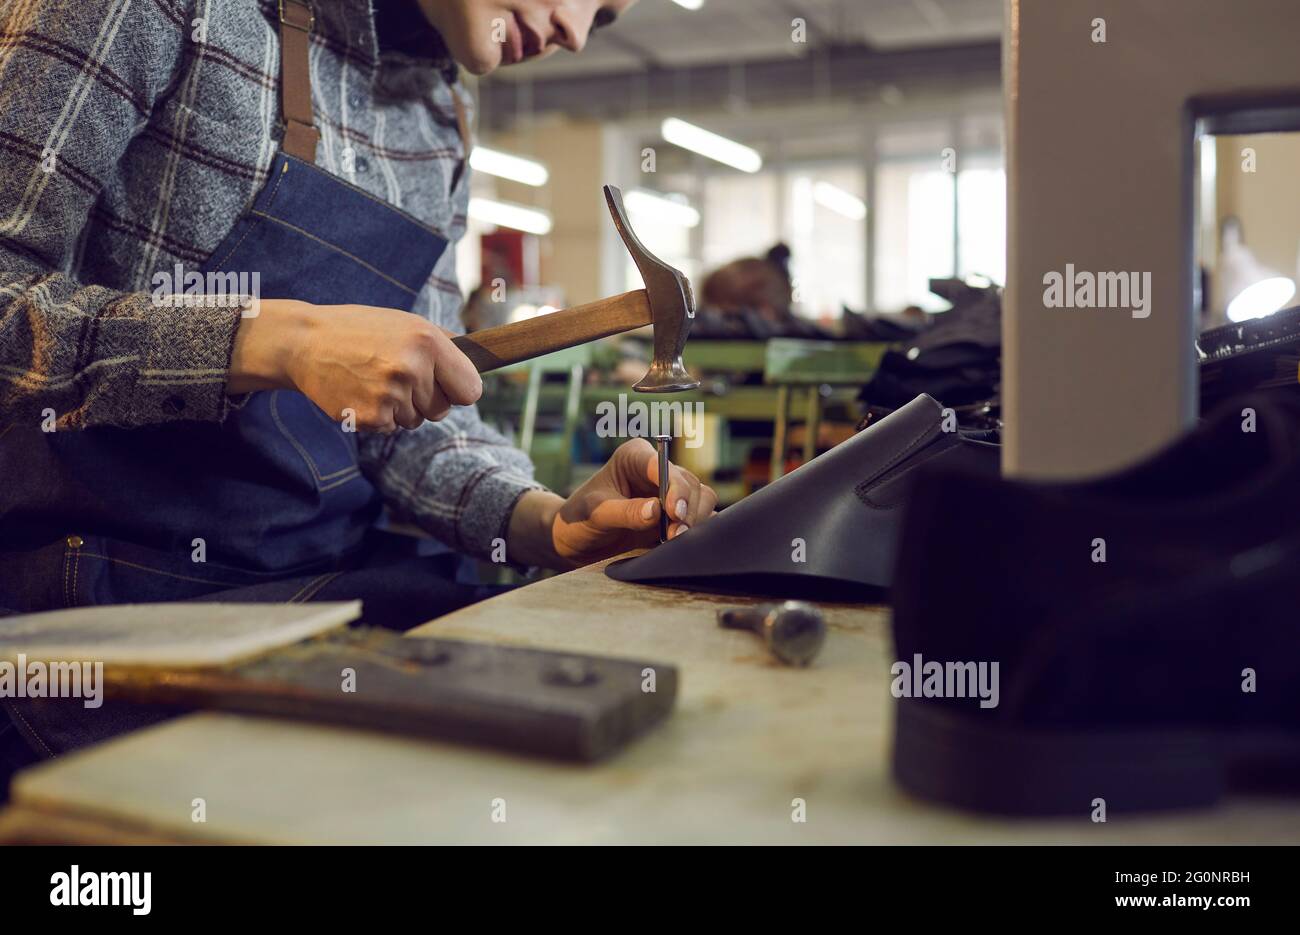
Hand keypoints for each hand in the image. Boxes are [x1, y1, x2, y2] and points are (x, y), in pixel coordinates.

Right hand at [228, 299, 481, 431]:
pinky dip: (379, 416)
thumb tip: (479, 363)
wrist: (305, 342)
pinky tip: (361, 392)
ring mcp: (391, 395)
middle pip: (443, 410)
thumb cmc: (362, 331)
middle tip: (397, 376)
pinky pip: (391, 427)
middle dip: (426, 399)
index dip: (460, 391)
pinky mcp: (370, 416)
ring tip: (374, 380)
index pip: (471, 390)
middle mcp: (412, 368)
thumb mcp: (406, 323)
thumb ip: (444, 344)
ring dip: (400, 407)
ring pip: (416, 421)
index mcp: (428, 342)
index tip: (451, 387)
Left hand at [539, 438, 717, 566]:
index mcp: (634, 457)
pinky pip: (702, 515)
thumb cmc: (580, 519)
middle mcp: (656, 469)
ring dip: (694, 519)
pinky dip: (699, 528)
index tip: (674, 512)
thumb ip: (626, 512)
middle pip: (688, 482)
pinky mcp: (677, 512)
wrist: (579, 540)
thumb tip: (656, 511)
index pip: (663, 465)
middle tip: (674, 535)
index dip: (673, 487)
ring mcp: (669, 490)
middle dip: (686, 509)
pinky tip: (685, 543)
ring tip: (675, 540)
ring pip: (701, 497)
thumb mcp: (597, 515)